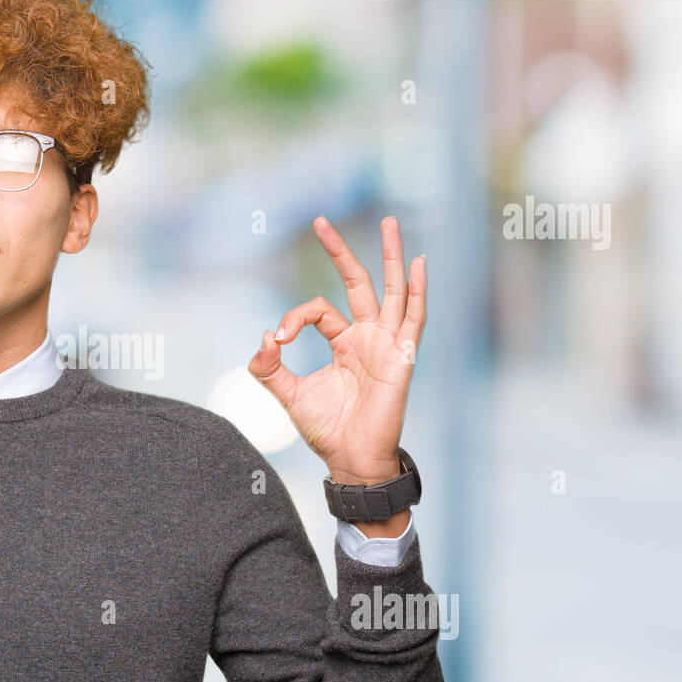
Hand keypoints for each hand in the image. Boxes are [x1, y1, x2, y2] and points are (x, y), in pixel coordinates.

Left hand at [248, 215, 425, 485]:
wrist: (352, 460)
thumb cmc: (328, 430)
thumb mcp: (288, 395)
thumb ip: (268, 368)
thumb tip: (263, 336)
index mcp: (344, 342)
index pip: (319, 309)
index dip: (294, 317)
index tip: (277, 339)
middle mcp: (368, 337)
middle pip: (358, 282)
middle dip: (340, 252)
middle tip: (321, 221)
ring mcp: (387, 344)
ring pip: (391, 290)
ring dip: (390, 256)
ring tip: (390, 222)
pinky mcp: (402, 357)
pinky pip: (413, 319)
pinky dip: (416, 292)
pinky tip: (417, 264)